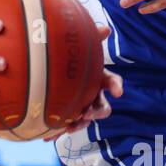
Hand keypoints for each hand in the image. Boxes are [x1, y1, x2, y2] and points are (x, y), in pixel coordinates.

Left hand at [44, 26, 122, 140]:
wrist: (58, 73)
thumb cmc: (73, 59)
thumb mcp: (81, 49)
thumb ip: (92, 39)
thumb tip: (107, 28)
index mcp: (98, 78)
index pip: (112, 81)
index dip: (117, 86)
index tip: (119, 92)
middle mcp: (93, 95)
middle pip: (102, 107)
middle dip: (97, 112)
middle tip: (88, 113)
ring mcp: (82, 107)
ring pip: (85, 120)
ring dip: (79, 124)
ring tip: (69, 127)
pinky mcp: (68, 115)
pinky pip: (64, 125)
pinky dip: (57, 132)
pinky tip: (47, 138)